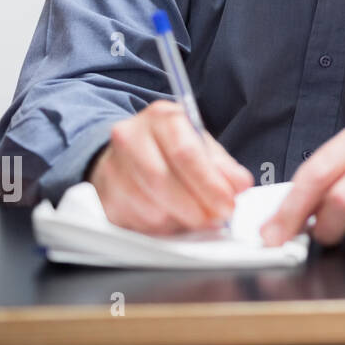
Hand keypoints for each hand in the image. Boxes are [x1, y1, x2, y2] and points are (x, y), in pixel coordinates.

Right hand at [88, 100, 253, 233]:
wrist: (131, 151)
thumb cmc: (172, 147)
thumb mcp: (202, 146)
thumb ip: (223, 167)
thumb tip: (240, 185)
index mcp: (162, 117)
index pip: (185, 152)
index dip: (209, 183)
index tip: (228, 203)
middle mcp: (130, 136)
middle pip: (162, 180)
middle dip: (195, 206)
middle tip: (216, 218)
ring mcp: (112, 166)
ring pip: (147, 204)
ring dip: (179, 220)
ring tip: (198, 219)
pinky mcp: (104, 196)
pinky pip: (134, 221)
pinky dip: (161, 227)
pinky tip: (175, 221)